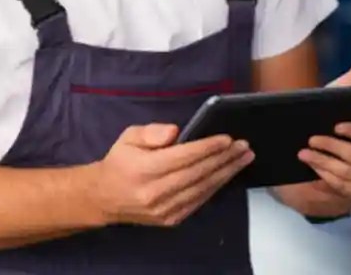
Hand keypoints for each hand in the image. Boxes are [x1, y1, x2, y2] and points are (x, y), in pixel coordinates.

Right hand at [89, 123, 253, 227]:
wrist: (105, 198)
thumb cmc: (120, 162)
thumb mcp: (128, 137)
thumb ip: (151, 132)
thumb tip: (175, 131)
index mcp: (143, 170)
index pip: (182, 157)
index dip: (207, 148)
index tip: (228, 138)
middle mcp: (155, 193)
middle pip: (197, 174)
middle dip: (224, 159)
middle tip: (244, 146)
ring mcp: (164, 210)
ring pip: (202, 189)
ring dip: (226, 173)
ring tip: (244, 158)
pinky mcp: (171, 219)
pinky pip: (199, 201)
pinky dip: (216, 187)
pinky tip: (228, 174)